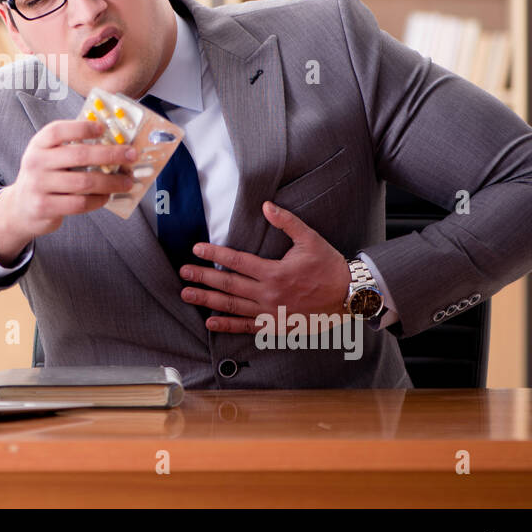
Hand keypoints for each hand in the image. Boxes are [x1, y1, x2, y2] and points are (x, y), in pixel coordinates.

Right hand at [0, 119, 136, 264]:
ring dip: (111, 182)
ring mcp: (39, 185)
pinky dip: (98, 200)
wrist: (20, 208)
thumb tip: (112, 143)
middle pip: (79, 155)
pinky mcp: (45, 207)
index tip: (104, 128)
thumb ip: (71, 148)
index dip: (82, 127)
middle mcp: (36, 162)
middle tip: (131, 155)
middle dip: (110, 154)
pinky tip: (107, 197)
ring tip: (126, 181)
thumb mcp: (48, 157)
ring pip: (84, 182)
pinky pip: (79, 203)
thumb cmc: (44, 177)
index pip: (59, 130)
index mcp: (38, 145)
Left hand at [177, 200, 350, 333]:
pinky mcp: (275, 325)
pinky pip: (246, 327)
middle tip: (183, 272)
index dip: (214, 254)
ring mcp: (270, 312)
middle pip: (228, 284)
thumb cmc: (329, 266)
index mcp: (275, 271)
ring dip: (207, 300)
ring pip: (232, 306)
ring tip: (187, 295)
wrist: (349, 297)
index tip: (196, 249)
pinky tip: (210, 322)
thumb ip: (286, 222)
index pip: (237, 261)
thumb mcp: (310, 239)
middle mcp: (268, 293)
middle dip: (203, 277)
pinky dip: (227, 325)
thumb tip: (266, 205)